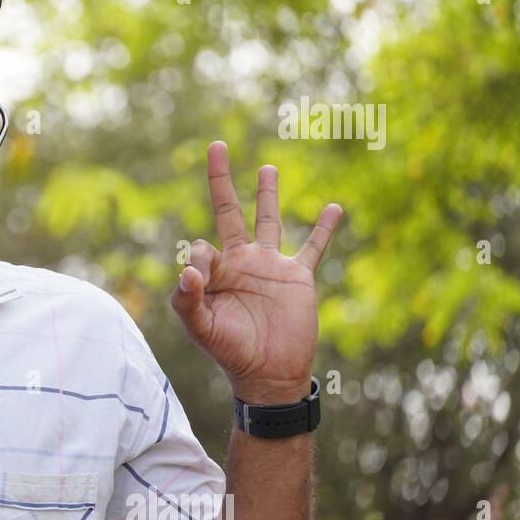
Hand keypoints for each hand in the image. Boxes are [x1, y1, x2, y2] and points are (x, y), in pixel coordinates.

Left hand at [170, 141, 341, 404]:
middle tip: (216, 145)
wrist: (269, 374)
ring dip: (267, 192)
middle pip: (229, 211)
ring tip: (266, 167)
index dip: (200, 258)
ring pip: (268, 219)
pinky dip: (324, 228)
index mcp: (215, 271)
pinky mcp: (298, 276)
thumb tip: (187, 266)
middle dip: (221, 179)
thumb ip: (187, 299)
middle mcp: (241, 261)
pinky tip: (332, 207)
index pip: (202, 245)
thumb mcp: (200, 328)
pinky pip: (313, 247)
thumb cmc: (229, 352)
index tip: (202, 279)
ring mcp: (270, 266)